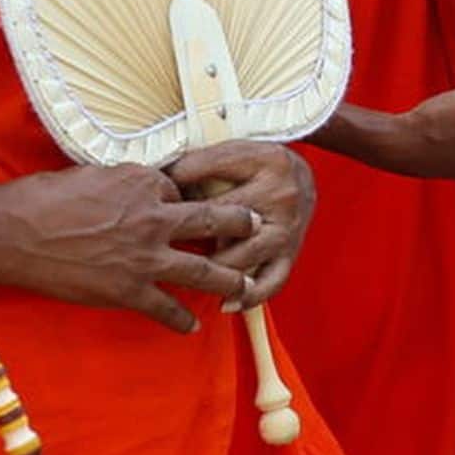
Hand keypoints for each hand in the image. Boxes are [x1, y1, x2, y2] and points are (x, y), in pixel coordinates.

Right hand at [0, 164, 249, 332]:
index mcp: (143, 184)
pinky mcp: (128, 290)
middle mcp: (153, 218)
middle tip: (260, 225)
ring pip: (202, 269)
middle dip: (241, 223)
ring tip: (246, 283)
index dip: (187, 196)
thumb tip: (144, 183)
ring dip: (229, 277)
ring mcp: (144, 257)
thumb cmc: (45, 198)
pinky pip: (165, 308)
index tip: (198, 203)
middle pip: (211, 220)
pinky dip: (180, 320)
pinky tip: (192, 326)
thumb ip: (127, 180)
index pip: (182, 188)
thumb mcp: (94, 173)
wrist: (15, 233)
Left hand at [165, 140, 316, 311]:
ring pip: (245, 257)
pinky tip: (226, 304)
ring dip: (214, 270)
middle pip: (228, 223)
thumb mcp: (232, 150)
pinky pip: (272, 281)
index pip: (210, 174)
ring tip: (185, 277)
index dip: (177, 189)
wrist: (302, 176)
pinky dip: (249, 296)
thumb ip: (198, 164)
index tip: (153, 201)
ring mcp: (288, 229)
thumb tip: (158, 182)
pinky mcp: (291, 253)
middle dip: (192, 234)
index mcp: (265, 162)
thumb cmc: (258, 164)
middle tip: (159, 246)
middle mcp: (281, 196)